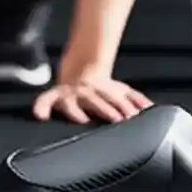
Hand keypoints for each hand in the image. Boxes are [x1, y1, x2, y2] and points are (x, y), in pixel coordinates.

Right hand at [32, 73, 152, 123]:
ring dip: (76, 111)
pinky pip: (44, 100)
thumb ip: (136, 100)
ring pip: (73, 103)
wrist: (80, 71)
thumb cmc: (103, 88)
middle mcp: (88, 93)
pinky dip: (41, 107)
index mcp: (105, 91)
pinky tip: (40, 116)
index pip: (117, 100)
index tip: (132, 117)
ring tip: (81, 120)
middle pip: (97, 102)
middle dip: (105, 110)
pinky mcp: (55, 97)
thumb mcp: (121, 91)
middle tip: (115, 119)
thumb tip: (152, 109)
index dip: (125, 108)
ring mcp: (71, 95)